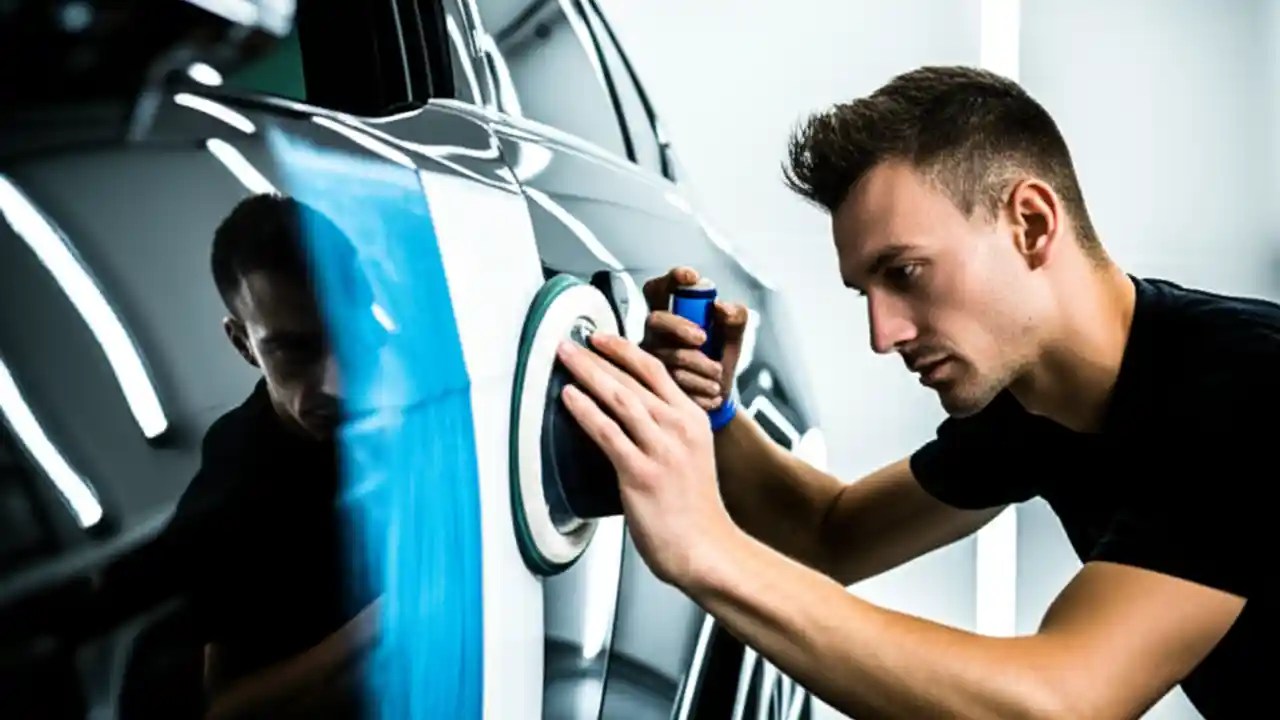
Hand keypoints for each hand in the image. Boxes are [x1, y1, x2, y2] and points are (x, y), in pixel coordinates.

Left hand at [555, 332, 736, 587]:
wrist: (706, 548)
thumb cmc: (694, 508)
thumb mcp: (692, 454)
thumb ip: (667, 428)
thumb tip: (631, 408)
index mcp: (692, 418)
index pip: (655, 370)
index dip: (624, 350)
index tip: (600, 338)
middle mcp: (678, 428)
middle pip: (632, 378)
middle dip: (596, 356)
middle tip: (570, 342)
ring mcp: (661, 449)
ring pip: (618, 398)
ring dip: (587, 373)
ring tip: (564, 359)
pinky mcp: (642, 473)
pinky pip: (607, 433)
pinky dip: (585, 411)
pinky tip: (569, 398)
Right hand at [641, 267, 748, 410]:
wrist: (717, 396)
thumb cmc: (718, 358)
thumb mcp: (732, 337)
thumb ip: (735, 317)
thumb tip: (722, 307)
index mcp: (671, 313)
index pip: (660, 288)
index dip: (671, 278)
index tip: (693, 276)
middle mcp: (655, 333)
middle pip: (655, 319)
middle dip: (680, 327)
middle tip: (703, 338)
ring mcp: (650, 358)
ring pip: (667, 356)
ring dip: (699, 365)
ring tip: (717, 375)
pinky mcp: (652, 384)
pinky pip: (672, 383)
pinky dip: (698, 387)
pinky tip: (710, 392)